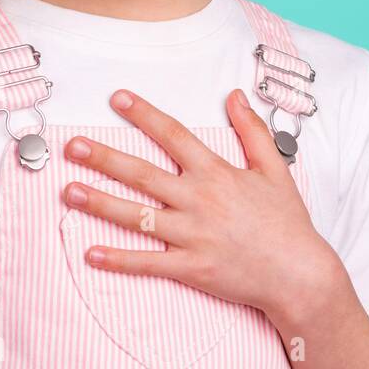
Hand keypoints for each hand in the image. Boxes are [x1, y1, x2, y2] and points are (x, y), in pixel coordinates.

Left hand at [61, 87, 344, 323]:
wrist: (299, 273)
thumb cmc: (287, 222)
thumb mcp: (274, 168)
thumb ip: (252, 130)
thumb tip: (235, 95)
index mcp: (216, 173)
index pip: (174, 135)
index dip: (144, 114)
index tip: (118, 98)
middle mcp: (199, 200)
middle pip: (143, 174)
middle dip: (104, 158)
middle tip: (72, 146)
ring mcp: (193, 235)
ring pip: (137, 216)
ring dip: (100, 203)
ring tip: (69, 192)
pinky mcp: (191, 267)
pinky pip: (148, 263)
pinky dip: (119, 260)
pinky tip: (91, 254)